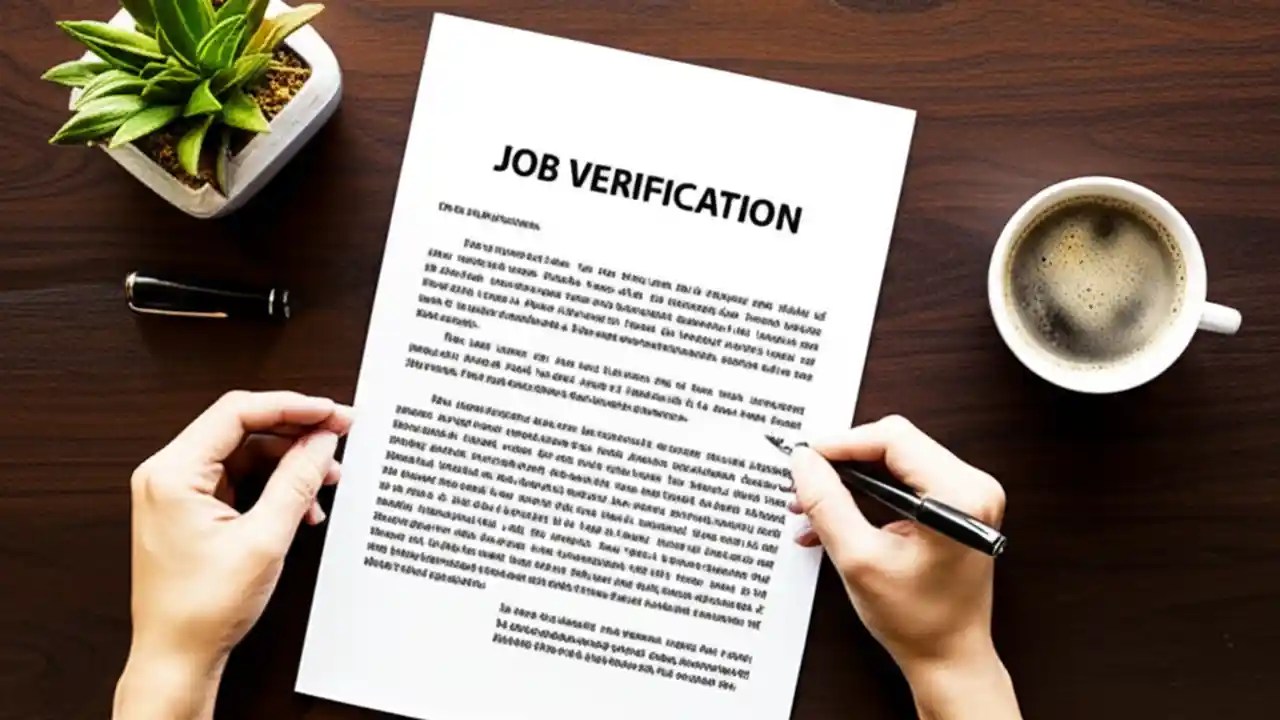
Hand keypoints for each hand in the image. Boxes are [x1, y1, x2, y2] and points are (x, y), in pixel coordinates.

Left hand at [113, 391, 352, 719]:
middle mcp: (167, 475)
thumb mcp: (264, 539)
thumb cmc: (201, 609)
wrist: (176, 656)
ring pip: (244, 455)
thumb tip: (321, 442)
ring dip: (288, 463)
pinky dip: (272, 486)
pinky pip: (238, 480)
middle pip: (241, 429)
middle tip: (338, 433)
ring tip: (326, 479)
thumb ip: (296, 482)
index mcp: (172, 473)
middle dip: (295, 432)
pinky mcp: (189, 510)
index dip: (290, 406)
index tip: (329, 411)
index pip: (237, 413)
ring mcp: (177, 492)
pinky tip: (301, 506)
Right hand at [789, 416, 1019, 719]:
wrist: (949, 657)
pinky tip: (835, 518)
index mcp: (960, 495)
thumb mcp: (859, 559)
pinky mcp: (956, 505)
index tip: (805, 458)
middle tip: (804, 486)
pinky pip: (903, 480)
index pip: (892, 439)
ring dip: (850, 481)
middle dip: (842, 463)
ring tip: (812, 507)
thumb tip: (803, 461)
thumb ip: (827, 503)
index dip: (841, 444)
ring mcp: (968, 495)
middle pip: (893, 445)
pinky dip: (867, 493)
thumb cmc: (918, 620)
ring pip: (894, 461)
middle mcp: (973, 486)